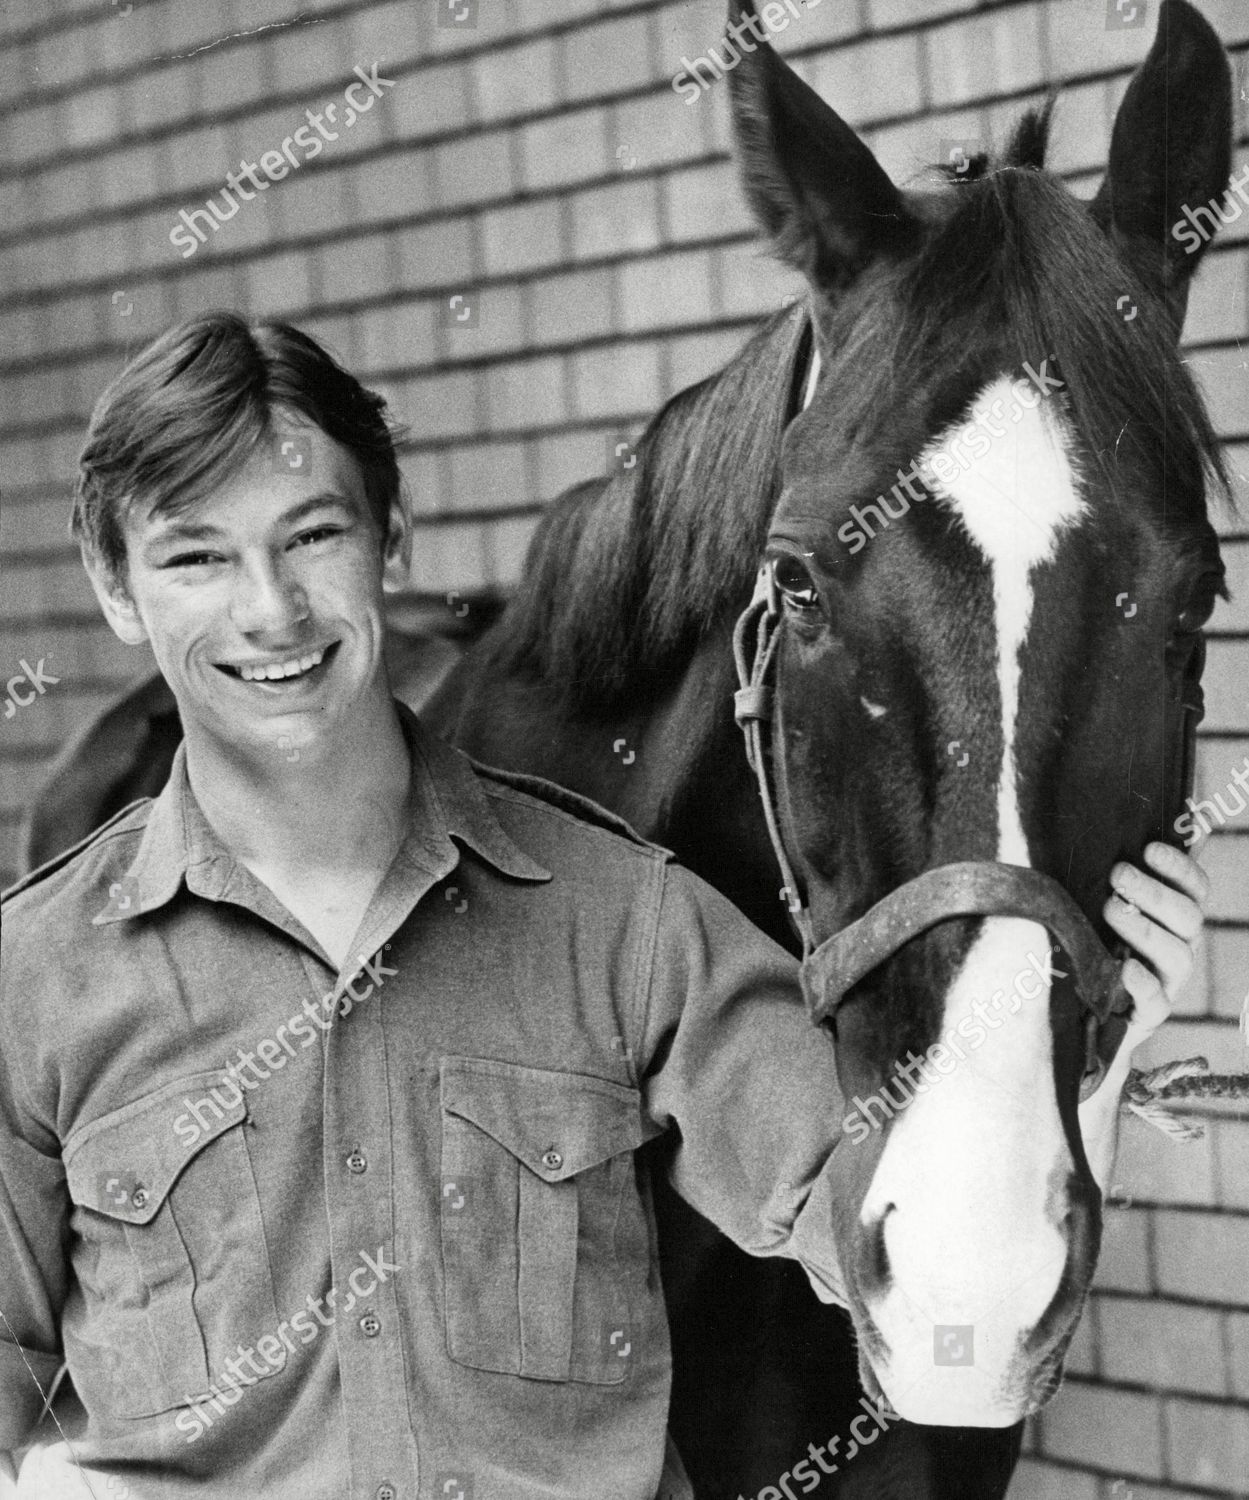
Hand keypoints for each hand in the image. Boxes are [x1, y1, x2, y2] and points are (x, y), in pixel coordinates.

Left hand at [1104, 841, 1208, 1049]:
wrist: (1086, 1013)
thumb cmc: (1101, 942)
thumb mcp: (1113, 901)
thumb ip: (1140, 866)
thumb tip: (1181, 813)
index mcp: (1177, 917)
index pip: (1196, 888)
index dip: (1179, 866)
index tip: (1149, 848)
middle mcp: (1180, 947)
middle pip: (1188, 918)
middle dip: (1155, 893)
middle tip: (1118, 874)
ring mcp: (1168, 983)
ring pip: (1177, 956)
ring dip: (1146, 930)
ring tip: (1111, 909)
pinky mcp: (1148, 1015)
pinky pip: (1156, 1002)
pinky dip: (1142, 983)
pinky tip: (1124, 968)